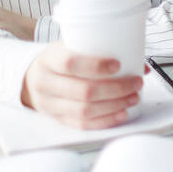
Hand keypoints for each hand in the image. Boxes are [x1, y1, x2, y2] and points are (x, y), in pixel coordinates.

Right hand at [20, 44, 145, 129]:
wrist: (32, 78)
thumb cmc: (60, 59)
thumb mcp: (72, 47)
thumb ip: (101, 51)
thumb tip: (140, 64)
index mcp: (48, 60)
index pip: (70, 63)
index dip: (95, 66)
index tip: (118, 65)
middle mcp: (45, 83)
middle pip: (82, 91)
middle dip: (116, 89)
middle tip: (136, 83)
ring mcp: (50, 104)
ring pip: (84, 110)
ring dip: (114, 105)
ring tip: (133, 97)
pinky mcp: (57, 119)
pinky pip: (82, 124)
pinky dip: (105, 120)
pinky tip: (121, 113)